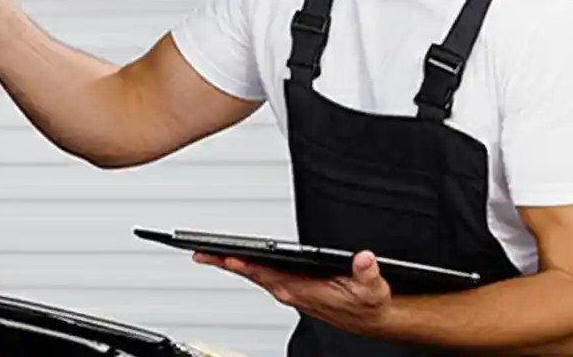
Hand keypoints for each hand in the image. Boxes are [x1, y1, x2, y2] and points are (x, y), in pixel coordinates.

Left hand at [193, 250, 393, 337]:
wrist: (370, 319)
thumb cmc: (367, 304)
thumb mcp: (372, 288)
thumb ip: (366, 273)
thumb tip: (363, 259)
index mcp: (302, 290)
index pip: (268, 275)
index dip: (247, 266)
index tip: (227, 257)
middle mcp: (291, 291)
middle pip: (252, 274)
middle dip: (226, 263)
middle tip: (201, 253)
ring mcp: (289, 290)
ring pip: (254, 275)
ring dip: (232, 264)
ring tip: (209, 253)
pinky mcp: (291, 288)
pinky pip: (262, 275)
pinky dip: (247, 267)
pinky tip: (236, 260)